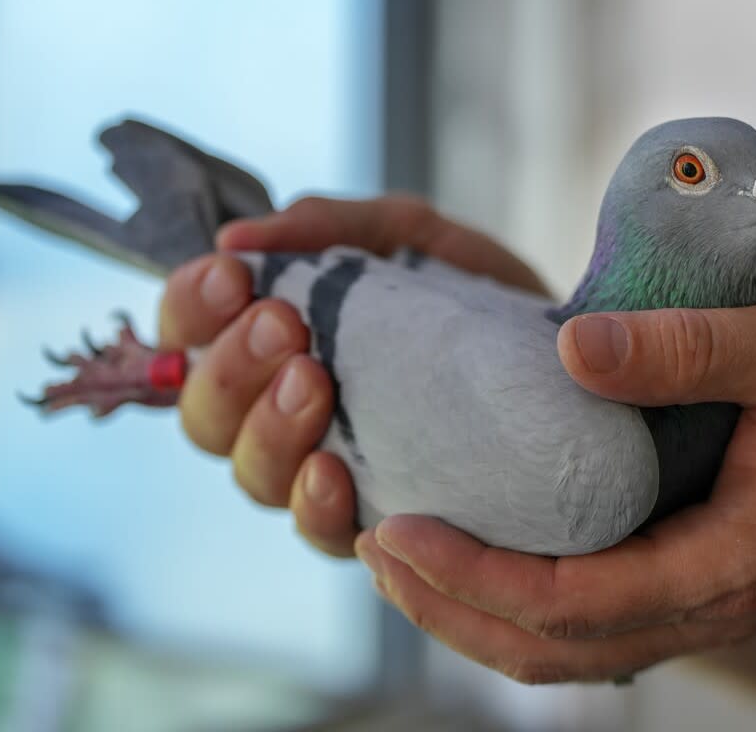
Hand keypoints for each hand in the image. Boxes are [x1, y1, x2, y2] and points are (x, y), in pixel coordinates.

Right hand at [158, 195, 548, 555]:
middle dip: (230, 367)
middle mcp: (282, 413)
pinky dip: (315, 505)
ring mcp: (324, 469)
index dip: (191, 307)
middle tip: (283, 324)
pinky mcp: (377, 515)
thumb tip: (241, 232)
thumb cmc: (473, 298)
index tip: (231, 274)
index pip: (192, 334)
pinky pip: (319, 530)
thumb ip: (338, 227)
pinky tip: (334, 472)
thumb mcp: (414, 239)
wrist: (564, 360)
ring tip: (312, 382)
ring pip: (252, 474)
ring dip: (268, 428)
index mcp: (276, 343)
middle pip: (205, 414)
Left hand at [355, 304, 755, 682]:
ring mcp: (701, 605)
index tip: (399, 531)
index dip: (477, 578)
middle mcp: (707, 606)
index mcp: (730, 560)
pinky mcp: (694, 582)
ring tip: (403, 559)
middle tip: (373, 545)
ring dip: (476, 617)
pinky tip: (480, 554)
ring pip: (567, 650)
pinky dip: (520, 603)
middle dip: (451, 609)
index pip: (577, 603)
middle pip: (553, 649)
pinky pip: (594, 621)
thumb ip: (691, 350)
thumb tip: (571, 350)